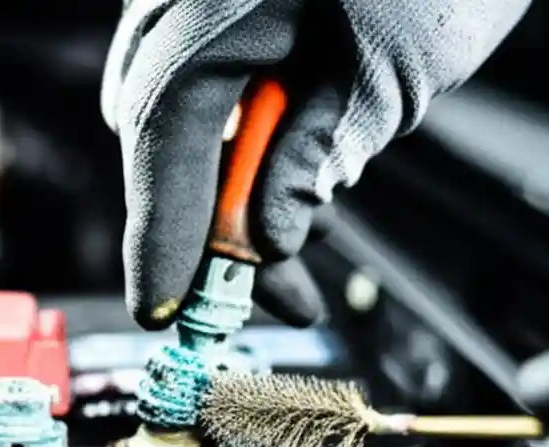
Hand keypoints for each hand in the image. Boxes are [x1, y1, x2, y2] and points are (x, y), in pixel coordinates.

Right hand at [101, 0, 531, 328]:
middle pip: (170, 136)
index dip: (161, 236)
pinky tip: (300, 173)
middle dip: (214, 225)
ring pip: (195, 120)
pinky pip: (219, 88)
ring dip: (240, 190)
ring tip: (307, 239)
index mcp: (207, 10)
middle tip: (276, 294)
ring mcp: (201, 1)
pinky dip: (254, 143)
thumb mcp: (387, 67)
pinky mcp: (232, 8)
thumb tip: (266, 239)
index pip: (164, 137)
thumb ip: (315, 156)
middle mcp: (184, 2)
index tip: (163, 313)